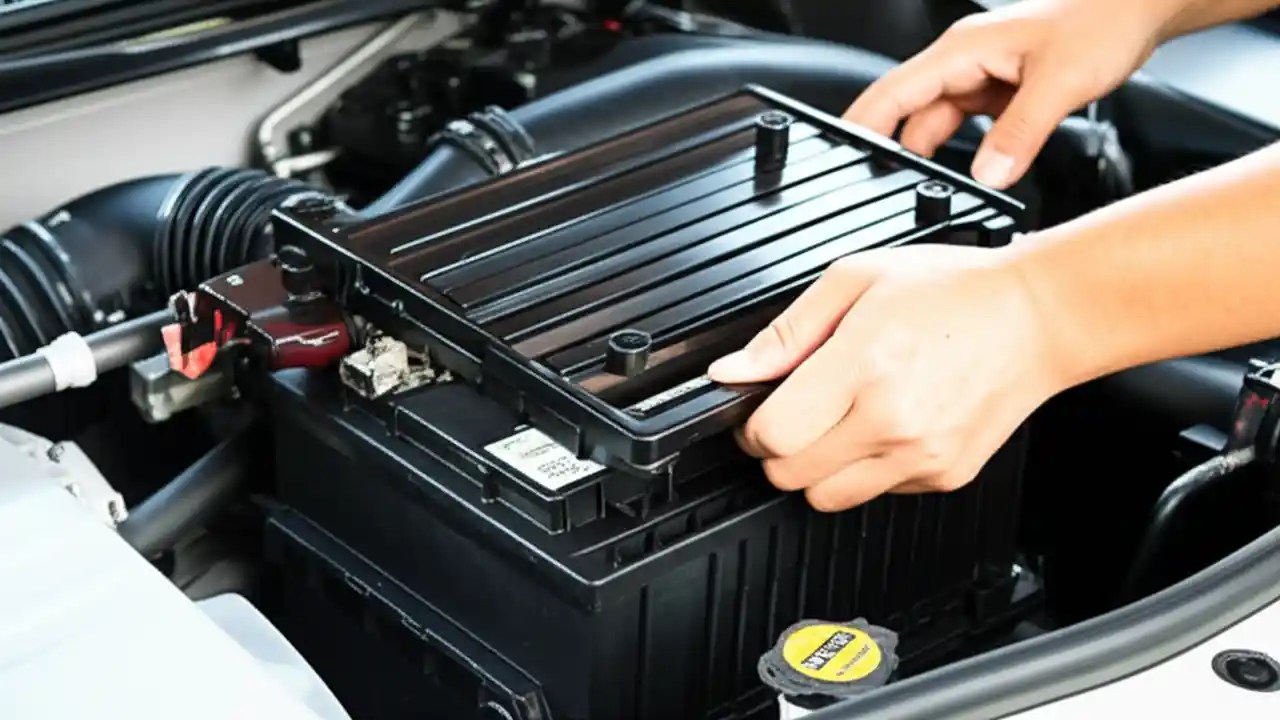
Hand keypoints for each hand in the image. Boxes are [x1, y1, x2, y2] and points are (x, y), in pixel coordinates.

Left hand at [707, 244, 1063, 511]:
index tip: (759, 409)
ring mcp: (921, 457)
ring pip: (826, 499)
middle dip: (778, 448)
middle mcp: (892, 421)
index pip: (772, 435)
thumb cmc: (952, 290)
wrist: (1039, 316)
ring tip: (838, 422)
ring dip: (815, 468)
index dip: (752, 426)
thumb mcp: (855, 280)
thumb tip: (732, 372)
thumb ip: (786, 333)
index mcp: (863, 367)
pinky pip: (876, 495)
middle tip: (797, 412)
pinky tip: (884, 426)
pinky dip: (865, 470)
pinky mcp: (945, 477)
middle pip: (789, 476)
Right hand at [845, 0, 1176, 188]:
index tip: (839, 157)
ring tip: (936, 188)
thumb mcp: (1060, 83)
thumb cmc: (1102, 21)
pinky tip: (977, 169)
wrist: (1138, 6)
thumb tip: (988, 175)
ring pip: (938, 121)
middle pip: (908, 112)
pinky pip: (967, 124)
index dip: (863, 127)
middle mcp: (963, 61)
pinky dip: (967, 150)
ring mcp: (981, 75)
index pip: (892, 92)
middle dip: (896, 151)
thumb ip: (1020, 134)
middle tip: (891, 191)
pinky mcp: (1000, 89)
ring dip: (937, 154)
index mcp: (961, 50)